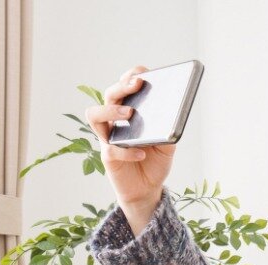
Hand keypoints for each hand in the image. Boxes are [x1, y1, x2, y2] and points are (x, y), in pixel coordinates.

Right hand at [85, 65, 176, 210]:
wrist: (148, 188)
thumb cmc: (155, 161)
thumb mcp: (167, 144)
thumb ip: (169, 130)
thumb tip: (172, 116)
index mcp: (129, 111)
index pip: (124, 87)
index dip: (130, 76)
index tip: (143, 73)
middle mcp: (114, 120)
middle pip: (109, 95)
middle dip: (122, 86)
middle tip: (137, 84)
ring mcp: (108, 137)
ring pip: (94, 115)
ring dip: (110, 110)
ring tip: (129, 113)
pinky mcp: (107, 156)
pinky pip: (112, 149)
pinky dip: (127, 151)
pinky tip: (142, 152)